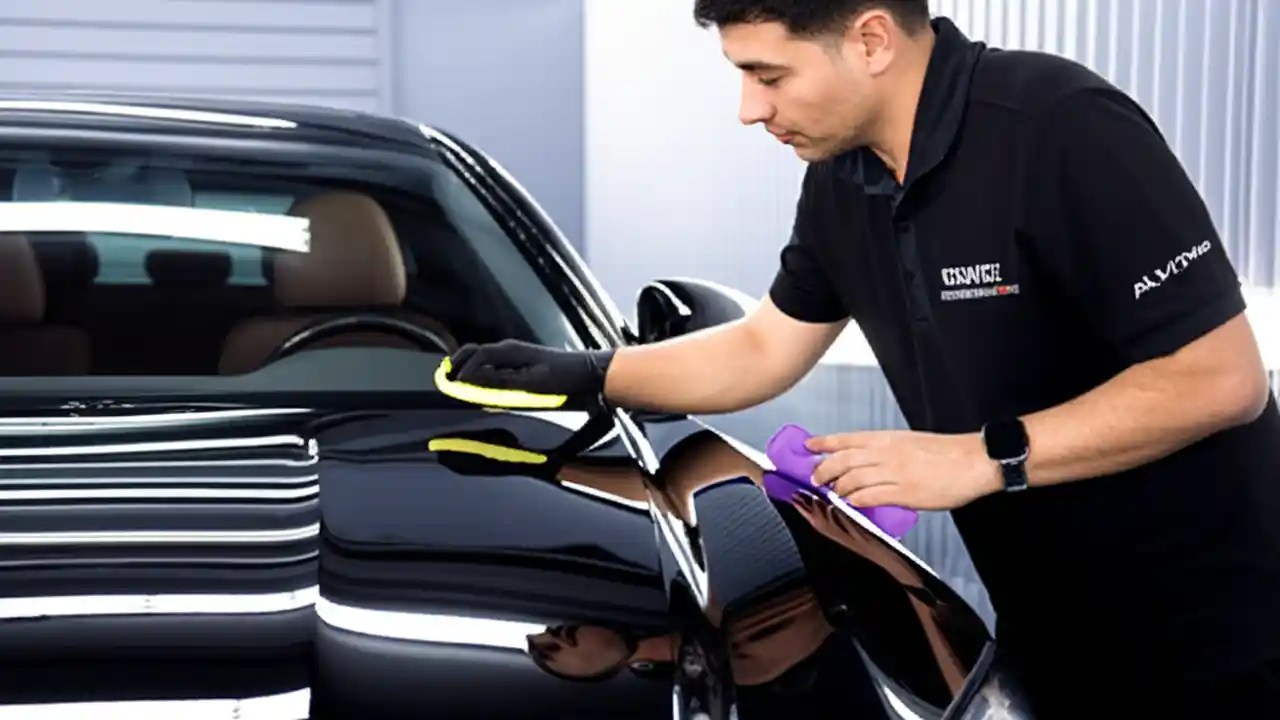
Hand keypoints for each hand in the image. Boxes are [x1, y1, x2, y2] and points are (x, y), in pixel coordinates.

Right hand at [447, 339, 614, 396]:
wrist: (589, 376)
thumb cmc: (562, 378)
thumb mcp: (528, 383)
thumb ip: (498, 381)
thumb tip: (470, 379)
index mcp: (509, 351)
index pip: (476, 356)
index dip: (461, 370)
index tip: (450, 385)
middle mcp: (510, 350)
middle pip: (476, 354)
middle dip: (459, 365)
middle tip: (446, 380)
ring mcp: (517, 357)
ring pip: (485, 360)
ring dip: (470, 370)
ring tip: (458, 383)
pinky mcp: (524, 366)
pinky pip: (497, 368)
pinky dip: (485, 375)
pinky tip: (482, 387)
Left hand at [805, 430, 1001, 510]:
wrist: (972, 461)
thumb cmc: (946, 452)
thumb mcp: (910, 442)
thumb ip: (886, 451)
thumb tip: (867, 462)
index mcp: (888, 438)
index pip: (846, 439)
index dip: (824, 443)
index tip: (809, 446)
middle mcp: (886, 453)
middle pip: (842, 461)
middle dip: (823, 470)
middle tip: (816, 478)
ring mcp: (893, 473)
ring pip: (851, 479)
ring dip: (838, 488)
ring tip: (833, 492)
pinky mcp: (902, 493)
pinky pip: (869, 497)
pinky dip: (856, 500)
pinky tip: (851, 503)